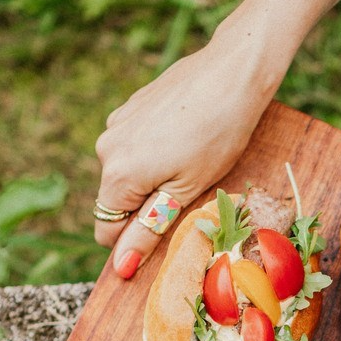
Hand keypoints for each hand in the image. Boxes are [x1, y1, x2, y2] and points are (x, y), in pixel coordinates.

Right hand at [93, 40, 279, 278]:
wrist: (233, 72)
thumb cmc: (218, 134)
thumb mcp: (186, 191)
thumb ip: (148, 230)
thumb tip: (121, 268)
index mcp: (118, 175)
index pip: (108, 230)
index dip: (135, 240)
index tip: (169, 228)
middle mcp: (107, 148)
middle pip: (118, 199)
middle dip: (148, 204)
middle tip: (190, 187)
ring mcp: (117, 123)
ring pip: (129, 171)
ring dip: (154, 175)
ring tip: (193, 156)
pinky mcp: (132, 106)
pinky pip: (137, 144)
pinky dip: (157, 149)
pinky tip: (188, 134)